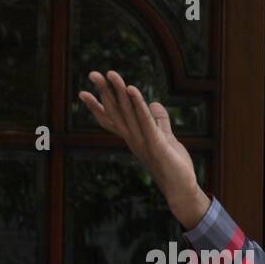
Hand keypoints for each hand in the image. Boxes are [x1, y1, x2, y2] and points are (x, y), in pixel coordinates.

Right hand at [77, 70, 208, 228]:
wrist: (182, 189)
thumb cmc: (173, 166)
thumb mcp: (166, 139)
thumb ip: (160, 121)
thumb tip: (155, 103)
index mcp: (134, 137)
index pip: (112, 119)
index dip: (97, 106)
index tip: (82, 92)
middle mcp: (134, 139)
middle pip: (116, 112)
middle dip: (104, 92)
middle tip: (92, 74)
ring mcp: (143, 142)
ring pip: (128, 113)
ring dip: (119, 92)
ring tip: (111, 74)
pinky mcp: (157, 145)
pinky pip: (146, 121)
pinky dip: (139, 105)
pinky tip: (132, 90)